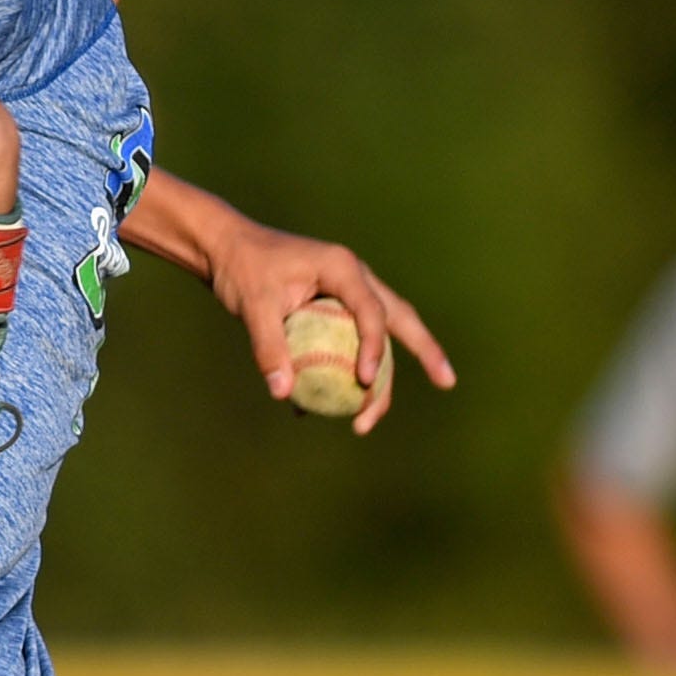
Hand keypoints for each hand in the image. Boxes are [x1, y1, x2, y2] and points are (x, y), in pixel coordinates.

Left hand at [199, 216, 457, 434]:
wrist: (227, 251)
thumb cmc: (241, 270)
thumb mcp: (252, 306)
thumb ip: (269, 346)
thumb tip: (283, 394)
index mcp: (343, 268)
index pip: (371, 310)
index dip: (374, 347)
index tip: (365, 381)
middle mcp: (354, 278)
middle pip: (399, 319)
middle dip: (425, 351)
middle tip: (447, 382)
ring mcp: (347, 294)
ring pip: (380, 336)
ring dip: (380, 378)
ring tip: (365, 423)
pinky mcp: (334, 310)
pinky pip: (350, 345)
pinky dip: (344, 375)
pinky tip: (326, 412)